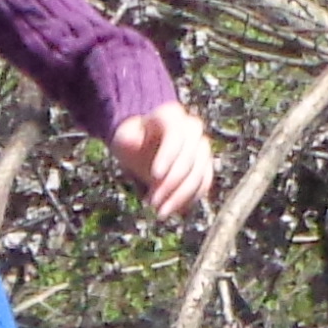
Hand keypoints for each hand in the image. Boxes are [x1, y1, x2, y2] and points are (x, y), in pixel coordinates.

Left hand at [109, 99, 215, 224]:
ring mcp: (202, 147)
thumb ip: (127, 139)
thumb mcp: (122, 136)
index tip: (154, 176)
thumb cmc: (132, 138)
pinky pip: (204, 184)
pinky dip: (190, 199)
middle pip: (190, 158)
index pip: (175, 135)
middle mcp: (192, 129)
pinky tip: (172, 210)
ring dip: (180, 196)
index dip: (168, 155)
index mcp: (171, 116)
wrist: (145, 142)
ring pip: (199, 174)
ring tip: (159, 212)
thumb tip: (132, 144)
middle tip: (152, 203)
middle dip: (172, 183)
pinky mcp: (205, 166)